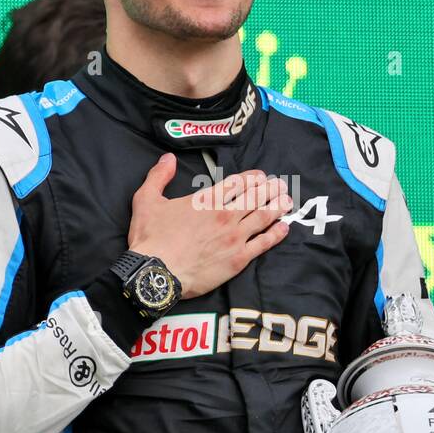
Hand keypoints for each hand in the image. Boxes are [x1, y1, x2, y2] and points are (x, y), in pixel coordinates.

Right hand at [127, 154, 293, 300]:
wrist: (155, 274)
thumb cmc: (150, 238)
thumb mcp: (146, 200)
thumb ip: (158, 176)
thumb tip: (167, 159)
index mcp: (206, 200)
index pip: (237, 183)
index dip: (252, 177)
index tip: (261, 176)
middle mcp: (225, 215)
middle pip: (255, 197)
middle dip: (270, 189)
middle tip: (281, 185)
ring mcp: (234, 238)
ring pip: (263, 217)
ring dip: (277, 206)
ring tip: (287, 201)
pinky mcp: (238, 259)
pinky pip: (263, 244)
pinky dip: (275, 234)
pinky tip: (284, 228)